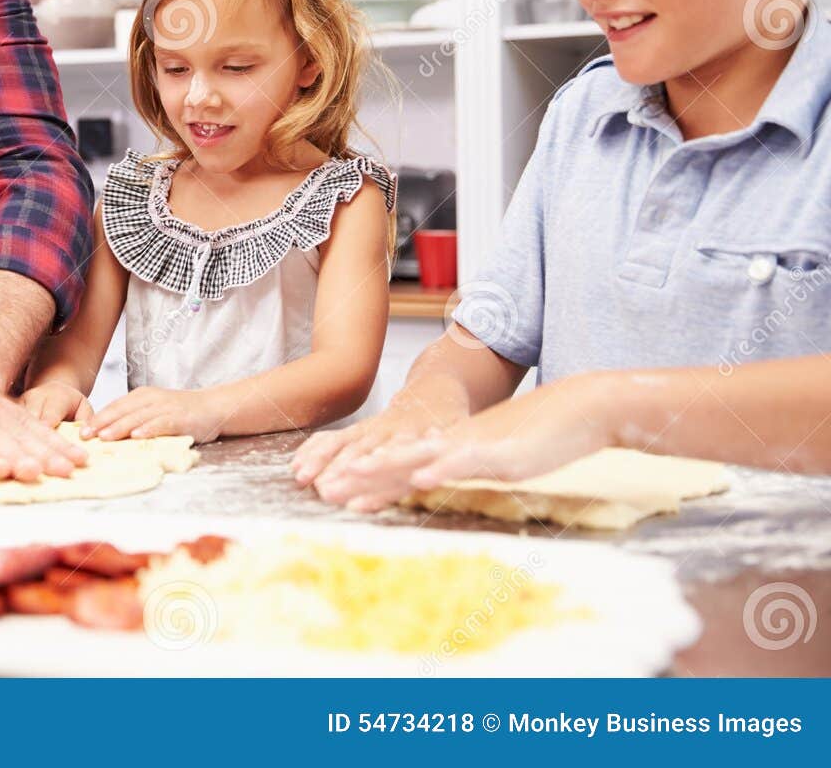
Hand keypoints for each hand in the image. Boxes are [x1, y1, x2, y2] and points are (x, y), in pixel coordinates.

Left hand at [0, 381, 86, 480]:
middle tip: (35, 472)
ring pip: (27, 437)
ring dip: (48, 454)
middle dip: (20, 458)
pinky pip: (43, 432)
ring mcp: (3, 420)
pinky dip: (62, 446)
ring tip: (65, 469)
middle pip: (1, 442)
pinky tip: (77, 459)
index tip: (0, 467)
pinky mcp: (21, 420)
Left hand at [84, 386, 225, 442]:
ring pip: (138, 417)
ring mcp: (165, 408)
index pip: (115, 406)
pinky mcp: (179, 418)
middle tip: (84, 436)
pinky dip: (149, 429)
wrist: (213, 407)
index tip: (80, 430)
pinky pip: (161, 423)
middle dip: (101, 423)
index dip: (97, 418)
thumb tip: (108, 434)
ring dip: (120, 427)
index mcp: (141, 396)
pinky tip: (137, 436)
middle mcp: (151, 399)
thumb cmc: (182, 413)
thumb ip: (134, 418)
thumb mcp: (154, 411)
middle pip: (121, 411)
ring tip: (104, 437)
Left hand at [307, 373, 614, 512]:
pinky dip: (441, 468)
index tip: (326, 490)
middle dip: (355, 477)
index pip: (394, 466)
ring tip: (348, 480)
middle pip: (394, 460)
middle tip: (319, 490)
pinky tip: (420, 477)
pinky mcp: (497, 449)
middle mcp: (449, 444)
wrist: (578, 408)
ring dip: (383, 470)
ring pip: (418, 456)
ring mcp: (470, 445)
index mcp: (445, 449)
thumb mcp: (490, 462)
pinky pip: (463, 459)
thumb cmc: (536, 439)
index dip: (360, 478)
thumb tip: (436, 486)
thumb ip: (462, 471)